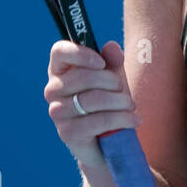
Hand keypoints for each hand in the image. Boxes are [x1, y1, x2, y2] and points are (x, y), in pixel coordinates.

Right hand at [44, 40, 140, 167]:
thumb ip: (113, 61)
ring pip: (92, 99)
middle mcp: (53, 89)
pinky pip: (98, 121)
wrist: (106, 140)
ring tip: (131, 105)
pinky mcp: (67, 133)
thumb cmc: (107, 101)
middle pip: (82, 77)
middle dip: (111, 81)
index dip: (81, 53)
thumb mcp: (113, 77)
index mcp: (60, 69)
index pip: (60, 51)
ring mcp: (57, 112)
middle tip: (122, 89)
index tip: (101, 62)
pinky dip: (121, 119)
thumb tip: (111, 47)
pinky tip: (133, 120)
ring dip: (120, 101)